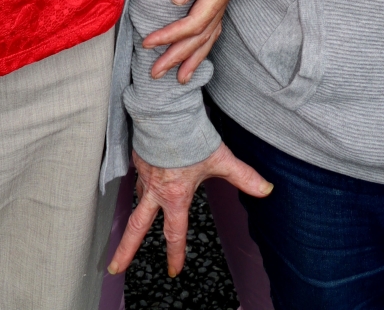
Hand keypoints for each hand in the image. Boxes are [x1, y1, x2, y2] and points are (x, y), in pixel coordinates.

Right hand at [108, 143, 270, 278]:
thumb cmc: (191, 136)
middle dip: (126, 250)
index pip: (175, 233)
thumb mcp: (220, 159)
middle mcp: (156, 191)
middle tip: (116, 268)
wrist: (166, 113)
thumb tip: (266, 189)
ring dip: (131, 217)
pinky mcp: (138, 160)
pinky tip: (141, 187)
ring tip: (128, 231)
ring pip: (135, 202)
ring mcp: (144, 176)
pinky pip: (137, 179)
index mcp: (175, 196)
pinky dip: (139, 187)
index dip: (176, 254)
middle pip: (137, 227)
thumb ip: (243, 177)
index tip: (174, 270)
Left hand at [143, 0, 249, 82]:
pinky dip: (203, 38)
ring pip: (210, 32)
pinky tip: (197, 47)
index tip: (147, 44)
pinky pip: (211, 20)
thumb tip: (176, 1)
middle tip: (156, 75)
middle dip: (179, 56)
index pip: (194, 22)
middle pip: (202, 34)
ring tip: (179, 77)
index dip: (171, 37)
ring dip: (193, 54)